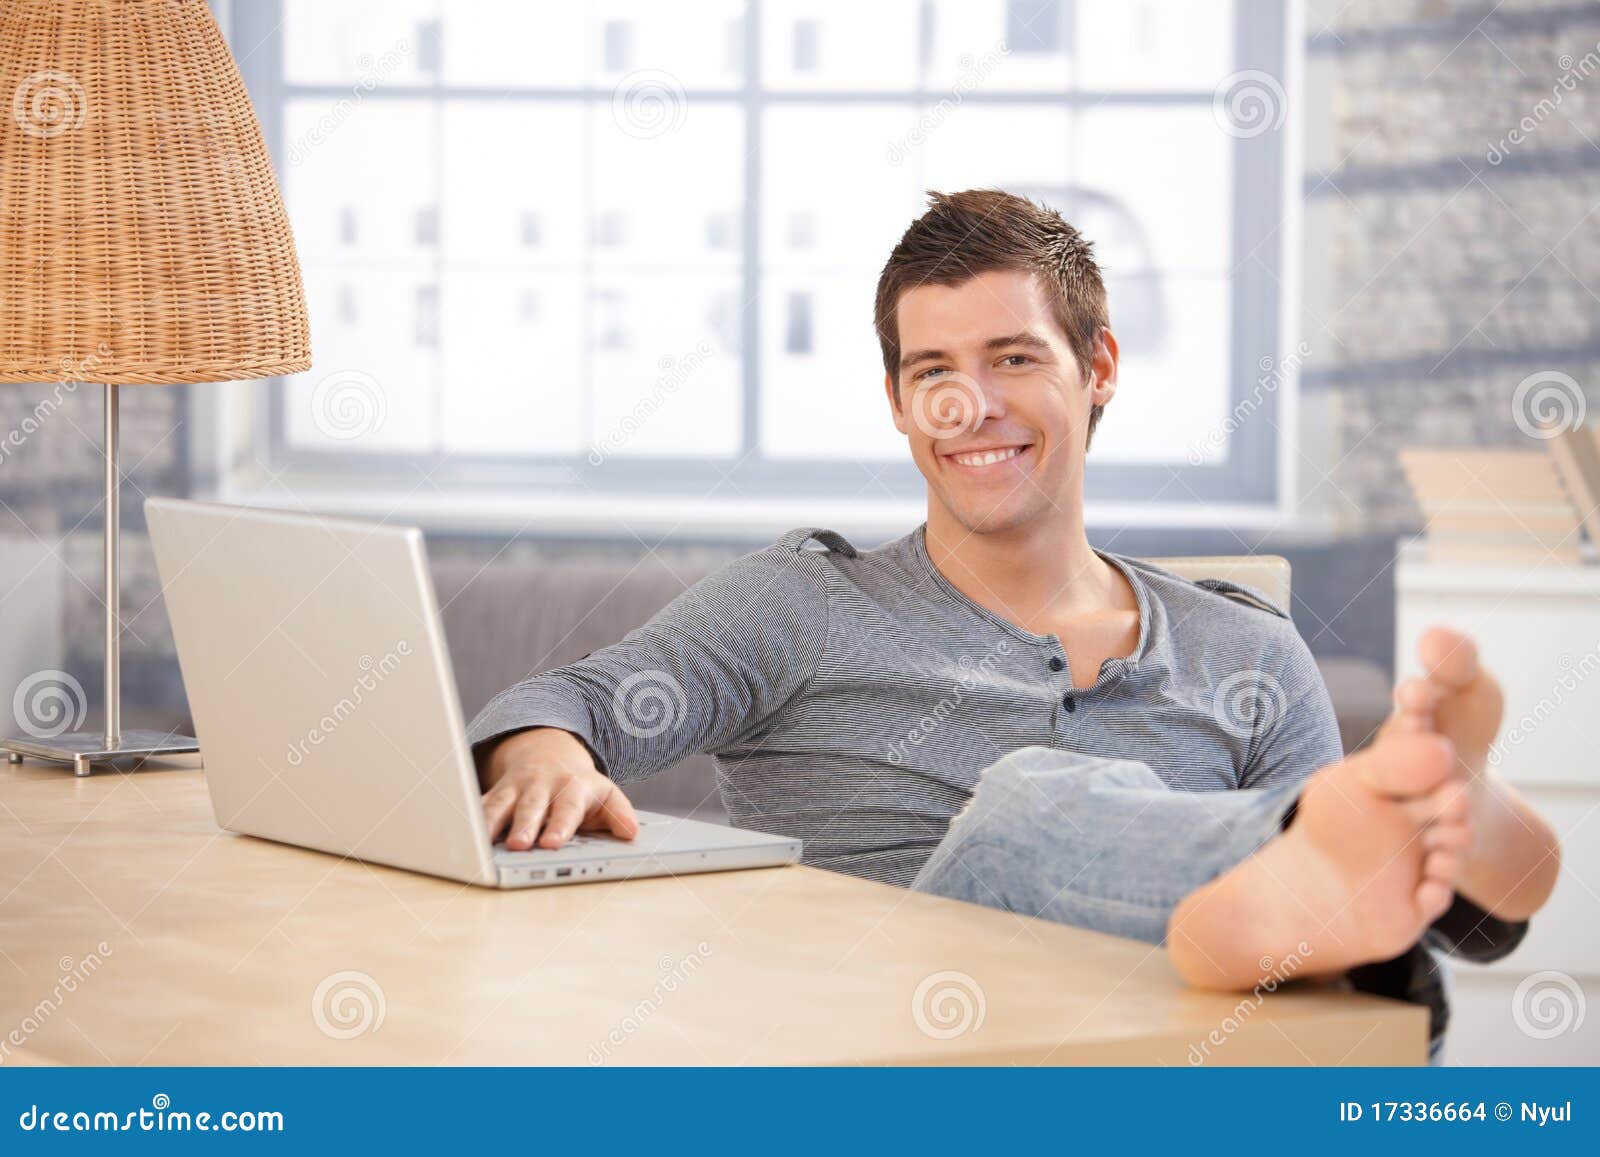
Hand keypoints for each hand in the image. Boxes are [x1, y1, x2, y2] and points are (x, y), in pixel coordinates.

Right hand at [479, 727, 638, 850]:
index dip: (560, 825)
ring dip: (492, 824)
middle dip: (525, 825)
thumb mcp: (604, 794)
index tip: (553, 843)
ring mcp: (516, 788)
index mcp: (573, 787)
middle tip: (520, 845)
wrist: (547, 753)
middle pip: (532, 806)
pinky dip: (469, 818)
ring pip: (501, 805)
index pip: (568, 807)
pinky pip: (479, 805)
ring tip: (483, 842)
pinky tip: (458, 833)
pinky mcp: (494, 793)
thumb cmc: (579, 786)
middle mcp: (542, 785)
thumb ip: (618, 812)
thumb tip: (631, 832)